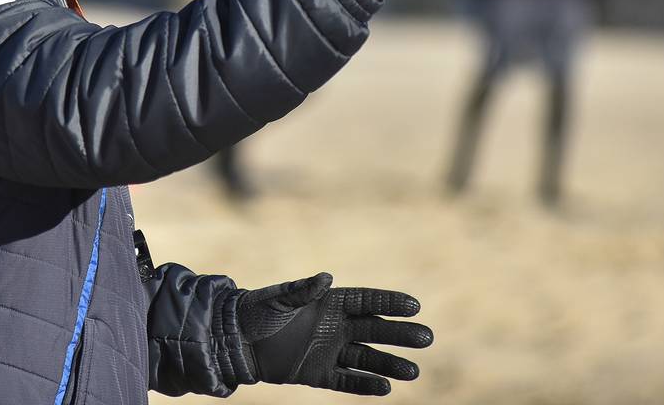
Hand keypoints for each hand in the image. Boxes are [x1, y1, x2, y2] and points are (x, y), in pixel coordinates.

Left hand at [235, 272, 431, 395]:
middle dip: (400, 335)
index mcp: (329, 303)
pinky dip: (364, 384)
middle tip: (426, 339)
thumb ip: (302, 289)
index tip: (414, 306)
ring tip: (414, 371)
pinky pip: (346, 380)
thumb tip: (326, 277)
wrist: (237, 340)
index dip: (390, 304)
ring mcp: (329, 351)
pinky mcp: (318, 373)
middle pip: (374, 331)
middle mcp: (335, 327)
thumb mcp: (278, 298)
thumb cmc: (257, 311)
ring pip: (366, 358)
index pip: (367, 302)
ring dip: (389, 364)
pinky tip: (386, 388)